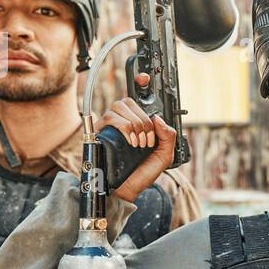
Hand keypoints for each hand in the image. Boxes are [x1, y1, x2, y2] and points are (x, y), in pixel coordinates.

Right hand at [93, 90, 175, 204]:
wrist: (127, 190)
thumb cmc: (142, 174)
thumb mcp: (164, 157)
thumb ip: (168, 137)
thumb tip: (157, 118)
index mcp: (138, 124)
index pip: (137, 99)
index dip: (140, 82)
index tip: (144, 77)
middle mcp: (123, 122)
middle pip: (129, 101)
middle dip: (144, 119)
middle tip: (148, 140)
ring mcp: (110, 126)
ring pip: (120, 106)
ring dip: (136, 125)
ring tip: (140, 144)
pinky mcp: (100, 132)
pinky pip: (111, 117)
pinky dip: (126, 128)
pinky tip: (132, 143)